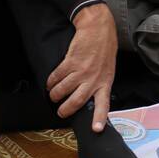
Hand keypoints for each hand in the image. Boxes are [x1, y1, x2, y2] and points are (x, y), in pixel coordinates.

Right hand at [47, 3, 116, 128]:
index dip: (99, 118)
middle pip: (76, 101)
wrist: (97, 27)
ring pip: (63, 90)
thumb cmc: (104, 48)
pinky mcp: (70, 62)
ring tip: (53, 95)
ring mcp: (81, 71)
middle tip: (60, 112)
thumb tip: (90, 96)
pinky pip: (56, 77)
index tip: (96, 130)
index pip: (103, 104)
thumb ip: (100, 82)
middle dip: (65, 109)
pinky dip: (51, 81)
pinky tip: (50, 82)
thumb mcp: (108, 68)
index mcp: (105, 81)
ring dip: (55, 94)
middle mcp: (93, 79)